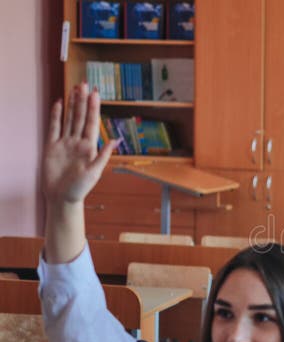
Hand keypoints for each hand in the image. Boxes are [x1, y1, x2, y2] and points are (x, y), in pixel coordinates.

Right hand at [42, 84, 117, 204]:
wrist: (61, 198)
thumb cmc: (80, 189)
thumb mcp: (95, 172)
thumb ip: (103, 155)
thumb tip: (115, 140)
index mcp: (89, 147)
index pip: (91, 123)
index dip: (93, 108)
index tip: (95, 94)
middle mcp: (77, 142)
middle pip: (80, 117)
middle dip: (82, 101)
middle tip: (84, 84)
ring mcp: (64, 143)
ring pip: (68, 119)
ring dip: (71, 104)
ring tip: (74, 89)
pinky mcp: (51, 146)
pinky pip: (53, 127)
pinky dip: (56, 115)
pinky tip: (59, 103)